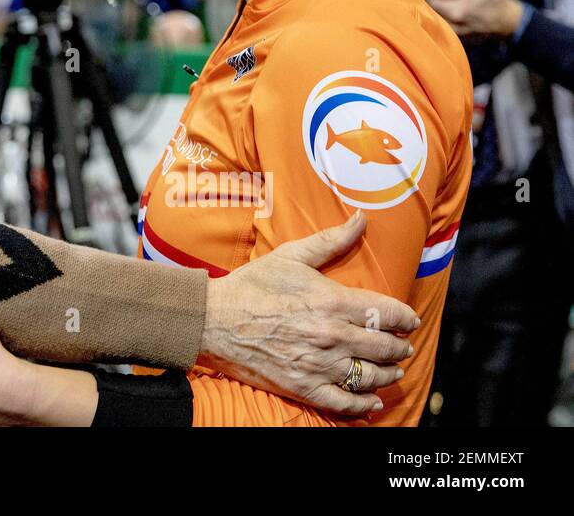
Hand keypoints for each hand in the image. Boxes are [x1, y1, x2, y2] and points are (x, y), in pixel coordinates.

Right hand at [199, 210, 418, 415]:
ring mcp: (319, 364)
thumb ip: (331, 240)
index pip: (387, 313)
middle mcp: (332, 336)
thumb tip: (361, 218)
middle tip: (403, 346)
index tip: (409, 320)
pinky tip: (373, 401)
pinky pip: (346, 403)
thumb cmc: (252, 284)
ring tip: (393, 370)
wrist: (214, 318)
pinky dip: (365, 405)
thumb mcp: (291, 255)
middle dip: (400, 347)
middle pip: (384, 347)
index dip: (405, 318)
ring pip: (371, 376)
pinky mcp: (305, 387)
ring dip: (389, 374)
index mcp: (332, 301)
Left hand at [424, 0, 524, 39]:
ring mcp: (449, 34)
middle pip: (422, 8)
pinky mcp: (450, 38)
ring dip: (426, 6)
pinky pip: (435, 25)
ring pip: (428, 17)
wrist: (508, 21)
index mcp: (454, 12)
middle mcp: (449, 26)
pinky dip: (434, 15)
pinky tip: (436, 5)